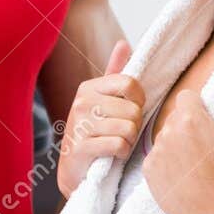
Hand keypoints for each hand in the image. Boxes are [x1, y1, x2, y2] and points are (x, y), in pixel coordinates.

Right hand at [57, 41, 144, 196]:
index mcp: (89, 87)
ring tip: (116, 143)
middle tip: (121, 133)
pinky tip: (112, 155)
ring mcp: (79, 124)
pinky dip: (121, 153)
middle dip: (134, 126)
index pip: (130, 83)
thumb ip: (115, 73)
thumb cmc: (94, 133)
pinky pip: (118, 145)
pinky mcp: (81, 147)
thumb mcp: (103, 100)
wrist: (75, 170)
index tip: (131, 111)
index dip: (139, 101)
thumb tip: (124, 44)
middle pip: (133, 110)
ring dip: (128, 141)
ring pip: (128, 129)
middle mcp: (82, 102)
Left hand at [142, 63, 213, 213]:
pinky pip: (155, 158)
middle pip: (175, 118)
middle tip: (204, 153)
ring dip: (175, 147)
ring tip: (194, 169)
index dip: (199, 112)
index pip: (187, 98)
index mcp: (190, 117)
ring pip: (164, 138)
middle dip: (187, 129)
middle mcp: (167, 130)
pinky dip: (165, 165)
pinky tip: (181, 178)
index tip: (208, 131)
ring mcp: (155, 151)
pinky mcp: (147, 170)